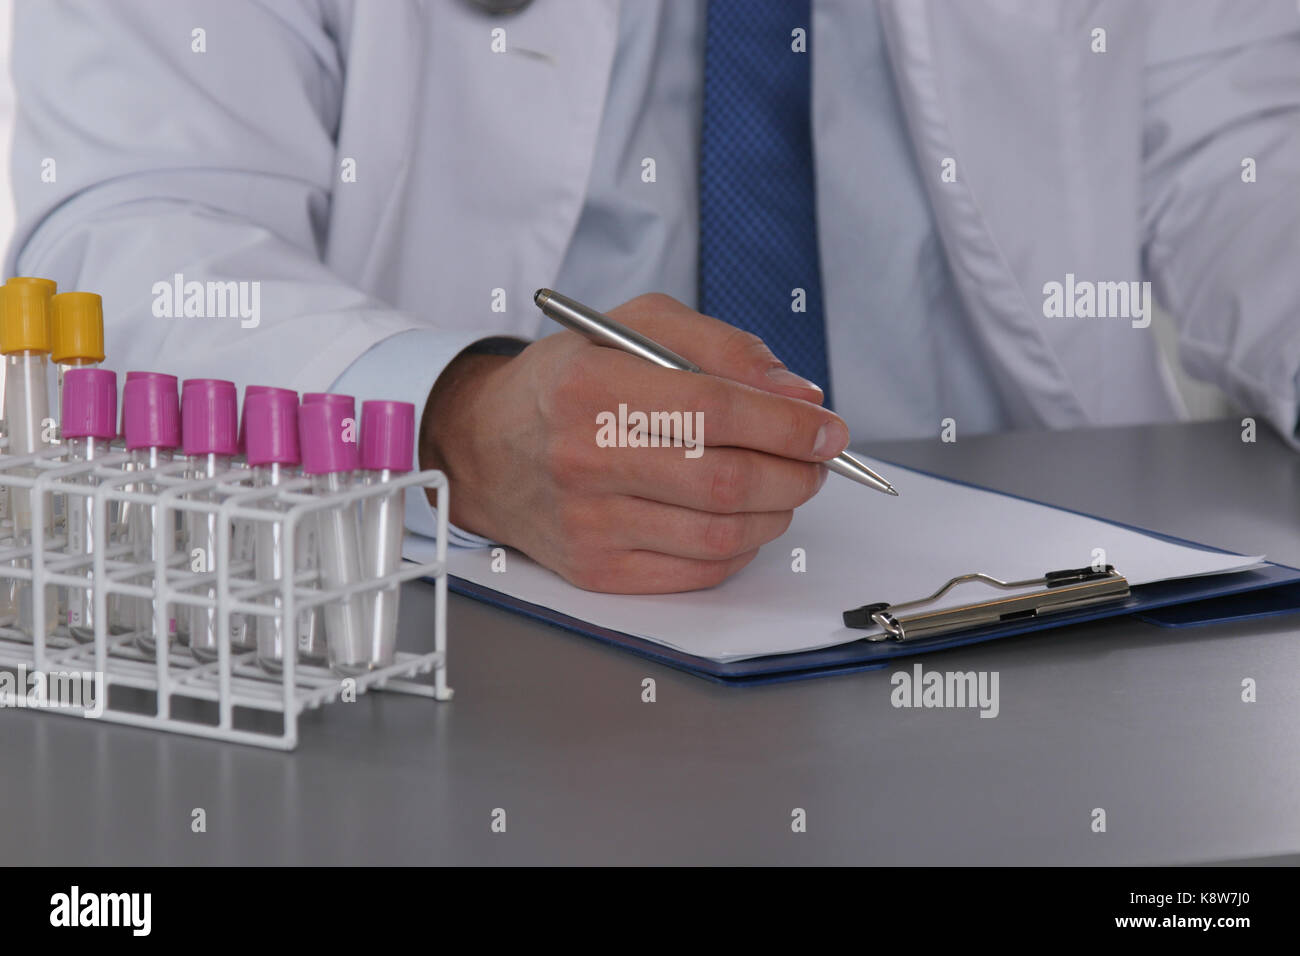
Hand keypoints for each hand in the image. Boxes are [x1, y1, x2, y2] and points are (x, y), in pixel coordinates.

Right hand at [421, 293, 850, 592]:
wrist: (485, 447)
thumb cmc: (570, 383)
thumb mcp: (634, 327)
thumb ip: (721, 346)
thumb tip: (798, 395)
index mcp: (593, 385)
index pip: (715, 409)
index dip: (788, 424)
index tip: (827, 428)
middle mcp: (584, 458)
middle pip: (725, 479)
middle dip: (795, 473)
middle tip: (815, 461)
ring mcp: (589, 522)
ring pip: (720, 533)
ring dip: (776, 513)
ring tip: (781, 487)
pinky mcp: (595, 570)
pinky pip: (697, 571)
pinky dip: (740, 547)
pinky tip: (738, 518)